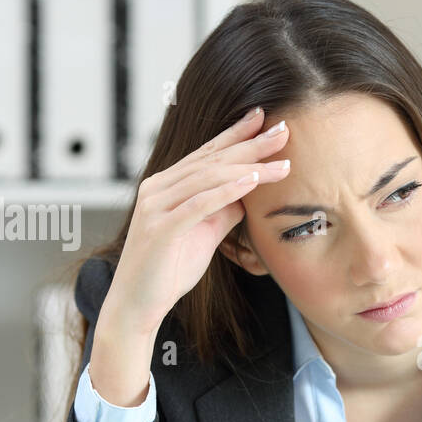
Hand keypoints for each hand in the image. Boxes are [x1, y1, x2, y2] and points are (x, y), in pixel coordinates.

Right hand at [102, 105, 292, 336]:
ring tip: (281, 163)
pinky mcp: (160, 228)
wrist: (138, 304)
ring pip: (208, 177)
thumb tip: (249, 192)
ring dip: (248, 167)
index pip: (207, 153)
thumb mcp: (205, 234)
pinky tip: (251, 181)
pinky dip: (227, 191)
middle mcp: (158, 188)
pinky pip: (198, 204)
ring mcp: (156, 206)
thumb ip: (223, 210)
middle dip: (250, 144)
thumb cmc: (169, 270)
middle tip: (283, 130)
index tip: (264, 118)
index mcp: (166, 185)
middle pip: (211, 159)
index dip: (236, 134)